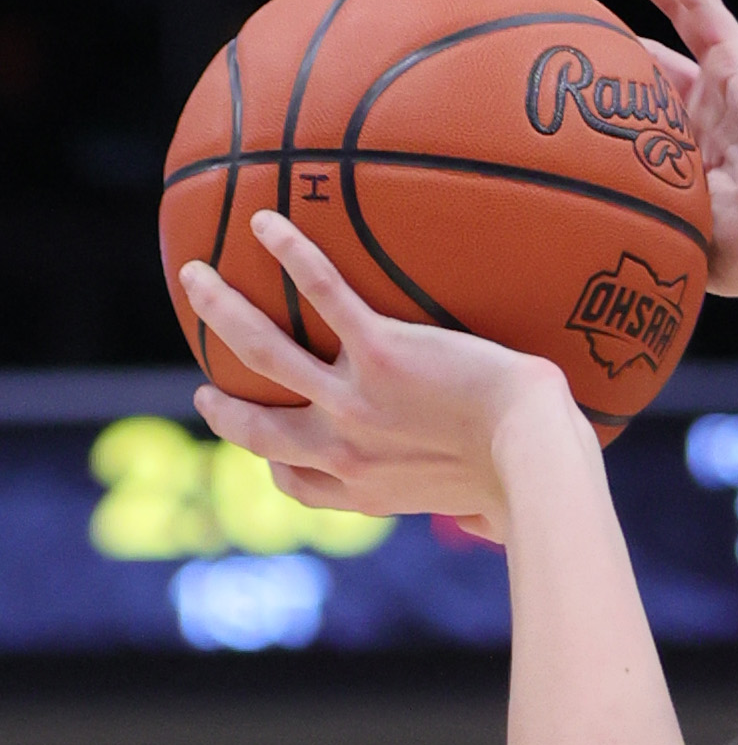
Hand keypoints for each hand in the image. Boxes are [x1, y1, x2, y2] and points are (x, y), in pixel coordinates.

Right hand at [179, 210, 567, 530]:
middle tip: (203, 390)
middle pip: (259, 430)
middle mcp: (346, 451)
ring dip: (220, 313)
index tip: (264, 448)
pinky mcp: (380, 353)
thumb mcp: (484, 511)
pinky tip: (265, 221)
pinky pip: (322, 294)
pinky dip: (290, 253)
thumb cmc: (527, 485)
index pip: (298, 484)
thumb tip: (489, 524)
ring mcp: (355, 401)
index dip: (272, 465)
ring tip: (194, 279)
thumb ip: (471, 514)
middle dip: (221, 410)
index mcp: (368, 492)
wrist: (535, 457)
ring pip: (263, 352)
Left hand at [588, 0, 737, 301]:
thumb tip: (578, 237)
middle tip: (573, 0)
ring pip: (675, 7)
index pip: (647, 106)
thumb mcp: (676, 227)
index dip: (613, 90)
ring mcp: (728, 79)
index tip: (571, 80)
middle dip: (615, 24)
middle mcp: (713, 108)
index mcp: (698, 151)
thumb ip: (638, 215)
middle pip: (654, 50)